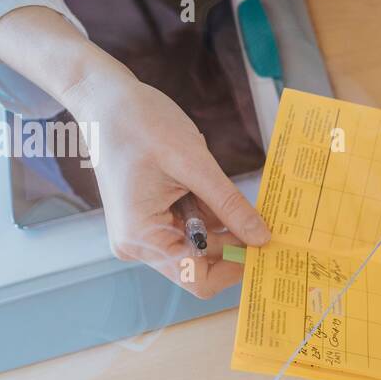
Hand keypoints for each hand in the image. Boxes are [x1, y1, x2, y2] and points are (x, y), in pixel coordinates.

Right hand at [64, 65, 271, 297]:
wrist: (106, 100)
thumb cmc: (140, 123)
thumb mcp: (194, 163)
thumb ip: (229, 205)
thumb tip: (262, 237)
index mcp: (141, 236)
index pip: (198, 279)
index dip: (235, 269)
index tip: (267, 251)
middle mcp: (139, 244)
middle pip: (202, 263)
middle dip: (237, 246)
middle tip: (274, 227)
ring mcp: (145, 232)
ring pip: (202, 245)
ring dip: (228, 228)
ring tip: (251, 205)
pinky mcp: (153, 219)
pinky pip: (193, 228)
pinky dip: (215, 216)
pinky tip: (229, 199)